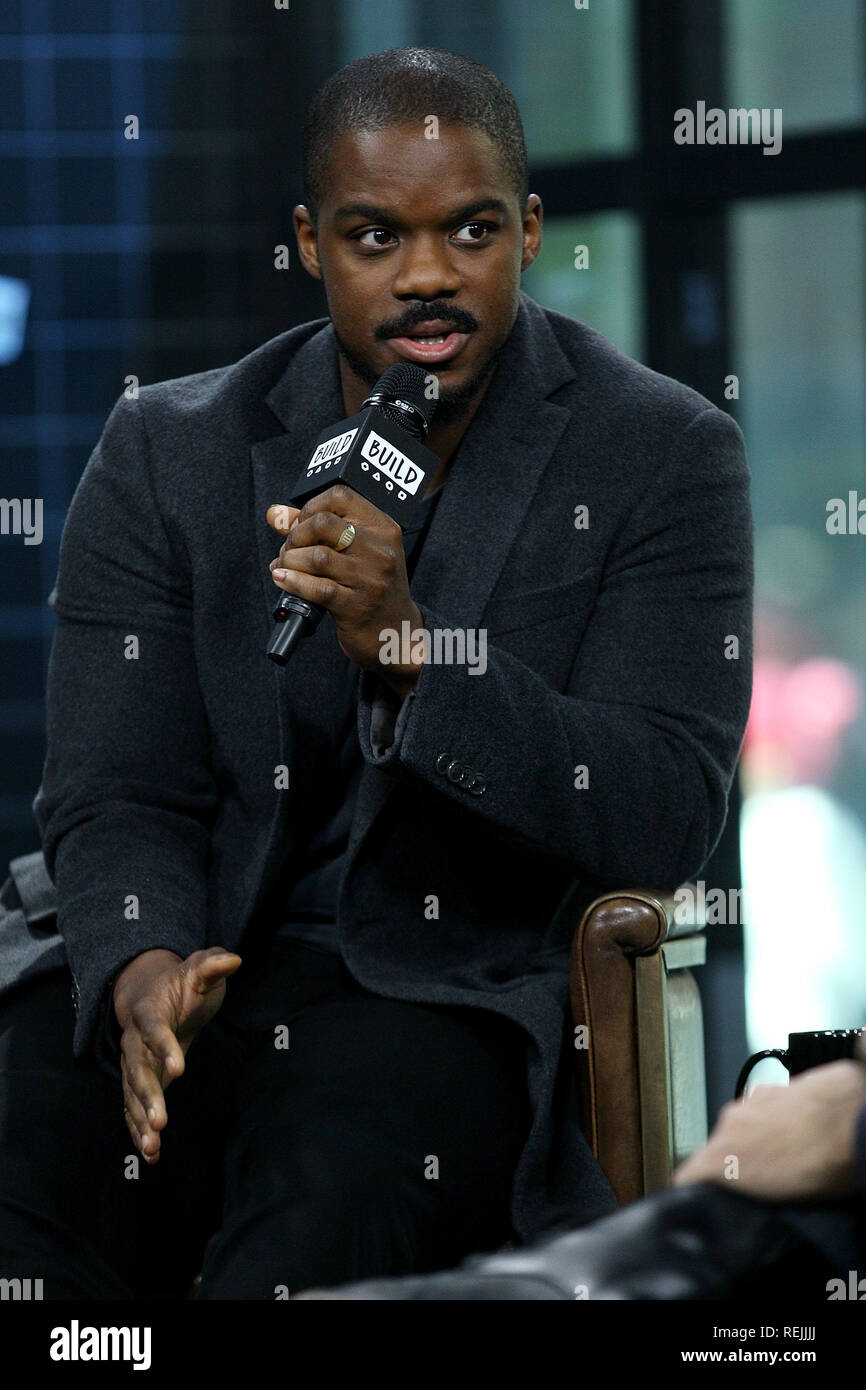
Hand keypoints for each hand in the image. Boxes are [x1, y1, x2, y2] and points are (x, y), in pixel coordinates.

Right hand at [114, 946, 240, 1163]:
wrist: (153, 994)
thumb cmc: (182, 983)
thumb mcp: (199, 969)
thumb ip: (213, 964)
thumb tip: (234, 959)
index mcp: (148, 1011)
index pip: (153, 1030)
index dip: (165, 1048)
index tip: (180, 1070)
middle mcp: (134, 1041)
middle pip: (136, 1070)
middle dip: (147, 1097)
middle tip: (161, 1122)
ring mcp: (134, 1065)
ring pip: (131, 1095)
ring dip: (140, 1121)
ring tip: (153, 1147)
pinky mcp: (140, 1083)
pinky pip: (134, 1109)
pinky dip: (140, 1131)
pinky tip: (151, 1155)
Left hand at [266, 485, 425, 697]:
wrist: (397, 634)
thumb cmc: (371, 588)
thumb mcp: (354, 552)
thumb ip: (313, 528)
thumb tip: (274, 513)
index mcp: (383, 528)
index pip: (340, 496)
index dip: (310, 506)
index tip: (301, 524)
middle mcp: (380, 550)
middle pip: (322, 524)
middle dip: (295, 535)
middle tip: (289, 550)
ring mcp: (370, 579)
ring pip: (316, 556)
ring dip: (289, 560)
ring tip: (285, 566)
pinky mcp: (356, 606)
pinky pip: (315, 587)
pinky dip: (292, 581)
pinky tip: (283, 579)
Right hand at [672, 1059, 865, 1200]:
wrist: (855, 1119)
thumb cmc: (825, 1165)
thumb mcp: (782, 1201)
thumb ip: (751, 1195)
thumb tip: (747, 1200)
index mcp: (721, 1158)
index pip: (687, 1178)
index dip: (695, 1192)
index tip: (703, 1200)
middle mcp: (727, 1124)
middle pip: (718, 1150)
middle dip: (735, 1164)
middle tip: (763, 1184)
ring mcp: (749, 1102)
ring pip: (742, 1128)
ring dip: (757, 1141)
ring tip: (788, 1156)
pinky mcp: (773, 1086)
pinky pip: (764, 1109)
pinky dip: (776, 1120)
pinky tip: (801, 1132)